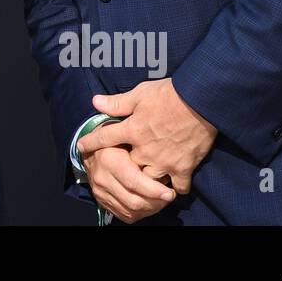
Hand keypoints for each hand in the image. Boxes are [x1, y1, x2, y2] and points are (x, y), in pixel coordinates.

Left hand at [78, 78, 216, 193]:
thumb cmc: (169, 95)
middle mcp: (144, 150)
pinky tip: (173, 184)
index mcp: (131, 130)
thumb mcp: (140, 93)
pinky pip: (177, 187)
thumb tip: (95, 102)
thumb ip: (117, 103)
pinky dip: (175, 187)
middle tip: (126, 164)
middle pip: (128, 166)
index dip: (90, 143)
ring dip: (148, 178)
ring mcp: (163, 161)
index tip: (80, 147)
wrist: (201, 102)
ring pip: (149, 179)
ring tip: (148, 176)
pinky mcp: (183, 167)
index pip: (104, 138)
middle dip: (126, 166)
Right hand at [82, 146, 175, 222]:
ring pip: (131, 211)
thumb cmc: (115, 141)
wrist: (92, 150)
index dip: (154, 190)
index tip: (170, 193)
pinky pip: (125, 215)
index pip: (133, 182)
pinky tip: (150, 204)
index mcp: (109, 160)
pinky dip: (141, 213)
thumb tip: (165, 164)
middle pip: (133, 201)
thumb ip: (142, 151)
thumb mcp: (127, 137)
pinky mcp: (102, 202)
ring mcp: (100, 193)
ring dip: (151, 209)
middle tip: (169, 195)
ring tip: (161, 199)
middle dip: (156, 203)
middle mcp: (102, 178)